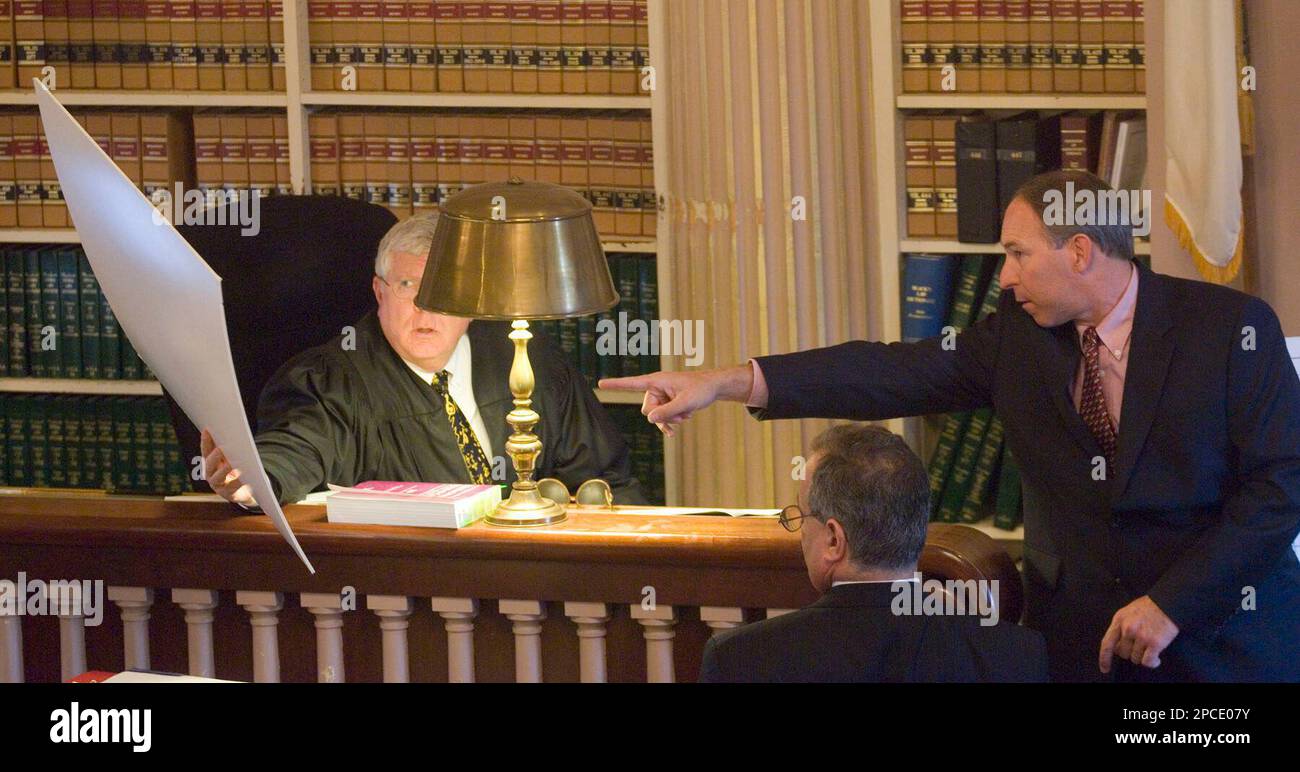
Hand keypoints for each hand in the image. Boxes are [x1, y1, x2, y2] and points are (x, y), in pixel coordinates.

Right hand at [200, 428, 257, 508]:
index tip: (207, 430)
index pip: (206, 450)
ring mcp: (218, 485)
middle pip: (209, 464)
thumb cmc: (238, 471)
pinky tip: (243, 476)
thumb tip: (231, 433)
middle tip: (220, 448)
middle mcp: (211, 474)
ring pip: (218, 477)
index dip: (205, 441)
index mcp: (210, 463)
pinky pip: (233, 488)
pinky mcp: (229, 494)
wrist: (246, 492)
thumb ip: (229, 450)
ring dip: (224, 470)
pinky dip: (237, 481)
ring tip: (231, 464)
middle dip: (214, 456)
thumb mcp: (232, 459)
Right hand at [599, 366, 752, 436]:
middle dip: (662, 416)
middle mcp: (656, 388)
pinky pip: (661, 418)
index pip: (632, 383)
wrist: (714, 388)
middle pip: (647, 409)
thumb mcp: (686, 403)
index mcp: (657, 381)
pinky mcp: (667, 403)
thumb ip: (667, 412)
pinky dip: (671, 422)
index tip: (600, 383)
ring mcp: (661, 397)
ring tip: (686, 416)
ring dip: (670, 420)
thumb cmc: (701, 390)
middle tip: (681, 414)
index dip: (616, 384)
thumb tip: (649, 419)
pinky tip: (678, 427)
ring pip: (655, 417)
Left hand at [1099, 595, 1178, 672]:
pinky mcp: (1155, 643)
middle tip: (1139, 647)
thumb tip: (1117, 646)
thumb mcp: (1128, 612)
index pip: (1107, 643)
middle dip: (1130, 653)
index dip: (1104, 658)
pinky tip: (1156, 659)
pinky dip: (1152, 663)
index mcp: (1119, 620)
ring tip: (1149, 648)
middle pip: (1123, 654)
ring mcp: (1141, 636)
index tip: (1105, 668)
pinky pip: (1148, 662)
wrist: (1168, 603)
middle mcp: (1128, 629)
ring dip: (1142, 657)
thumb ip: (1120, 626)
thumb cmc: (1149, 607)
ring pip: (1135, 659)